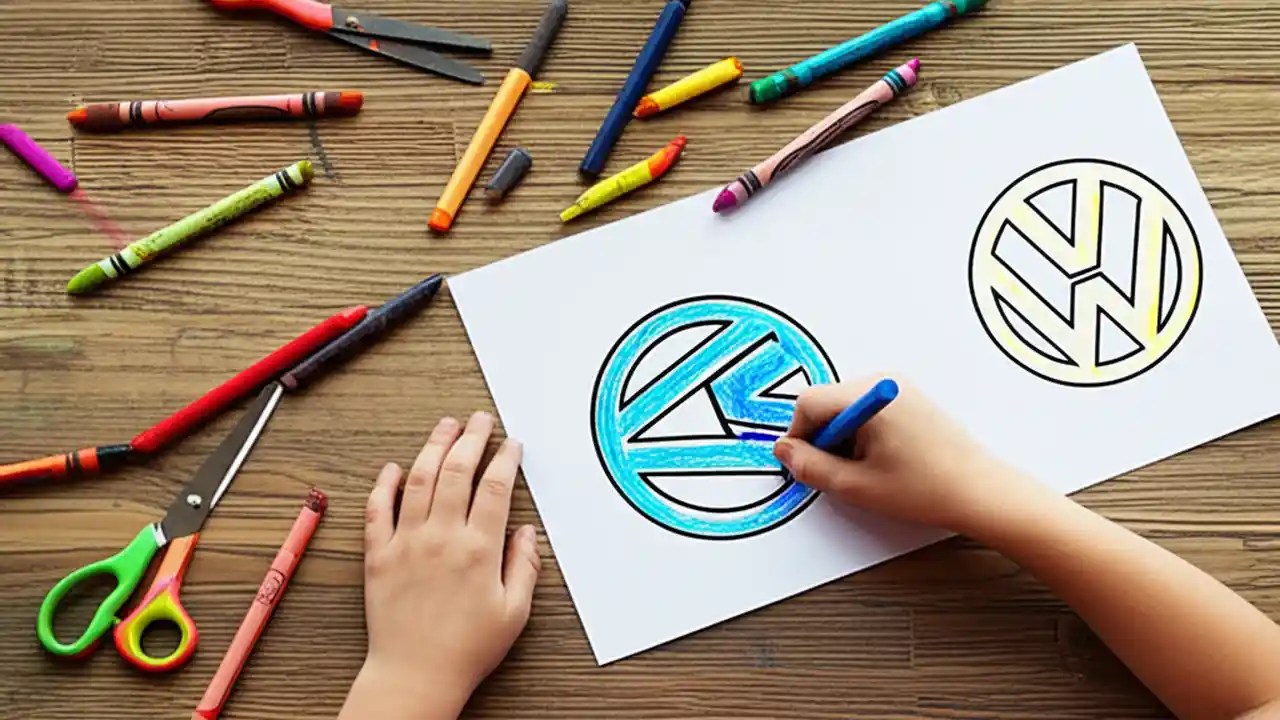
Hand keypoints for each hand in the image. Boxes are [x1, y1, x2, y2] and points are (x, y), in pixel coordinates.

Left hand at [340, 413, 541, 719]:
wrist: (415, 675)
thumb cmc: (466, 650)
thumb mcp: (514, 613)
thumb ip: (524, 566)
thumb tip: (526, 532)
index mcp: (479, 550)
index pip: (495, 487)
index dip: (505, 459)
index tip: (512, 445)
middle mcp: (441, 537)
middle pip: (457, 471)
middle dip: (472, 438)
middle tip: (480, 420)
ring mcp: (406, 542)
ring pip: (419, 479)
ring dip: (434, 446)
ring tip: (446, 427)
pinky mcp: (378, 555)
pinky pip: (377, 509)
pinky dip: (385, 483)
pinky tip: (395, 468)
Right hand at [772, 378, 1052, 536]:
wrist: (980, 491)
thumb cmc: (926, 488)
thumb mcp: (856, 485)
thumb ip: (811, 466)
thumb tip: (784, 451)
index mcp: (870, 397)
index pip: (809, 402)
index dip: (799, 436)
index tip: (806, 464)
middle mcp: (883, 382)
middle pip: (826, 402)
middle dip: (823, 438)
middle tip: (841, 472)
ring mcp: (898, 387)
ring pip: (844, 407)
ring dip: (842, 437)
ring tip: (866, 469)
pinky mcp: (908, 398)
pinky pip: (866, 408)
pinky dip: (861, 433)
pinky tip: (881, 460)